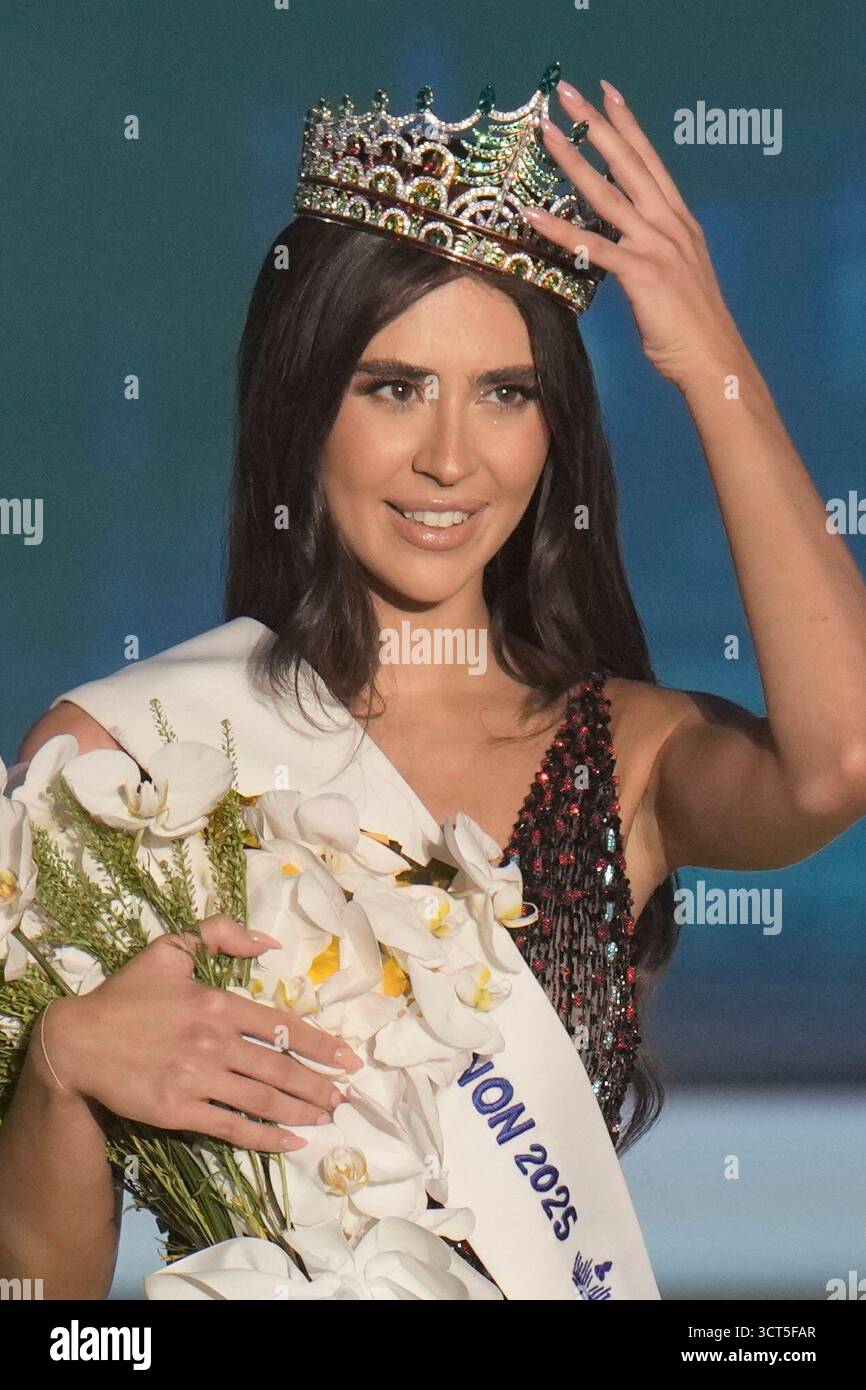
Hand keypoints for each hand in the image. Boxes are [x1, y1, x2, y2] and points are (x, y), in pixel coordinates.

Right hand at [41, 914, 362, 1151]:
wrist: (76, 1041)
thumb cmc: (125, 995)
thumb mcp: (169, 949)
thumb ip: (220, 935)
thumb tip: (269, 941)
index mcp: (218, 1004)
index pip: (282, 1026)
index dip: (320, 1045)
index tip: (348, 1060)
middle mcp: (215, 1042)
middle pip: (280, 1068)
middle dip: (319, 1085)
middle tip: (345, 1098)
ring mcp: (198, 1079)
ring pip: (263, 1100)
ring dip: (301, 1111)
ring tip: (327, 1117)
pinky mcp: (179, 1110)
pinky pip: (232, 1125)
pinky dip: (265, 1137)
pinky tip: (290, 1142)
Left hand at [524, 78, 748, 389]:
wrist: (715, 359)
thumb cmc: (692, 327)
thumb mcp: (678, 275)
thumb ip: (654, 251)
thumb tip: (628, 247)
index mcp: (680, 222)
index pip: (651, 161)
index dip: (629, 124)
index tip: (608, 94)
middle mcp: (670, 225)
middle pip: (629, 162)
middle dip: (598, 123)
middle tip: (568, 93)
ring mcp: (657, 247)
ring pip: (609, 194)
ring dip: (575, 162)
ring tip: (548, 135)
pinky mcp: (643, 275)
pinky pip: (595, 247)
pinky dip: (562, 229)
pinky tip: (534, 215)